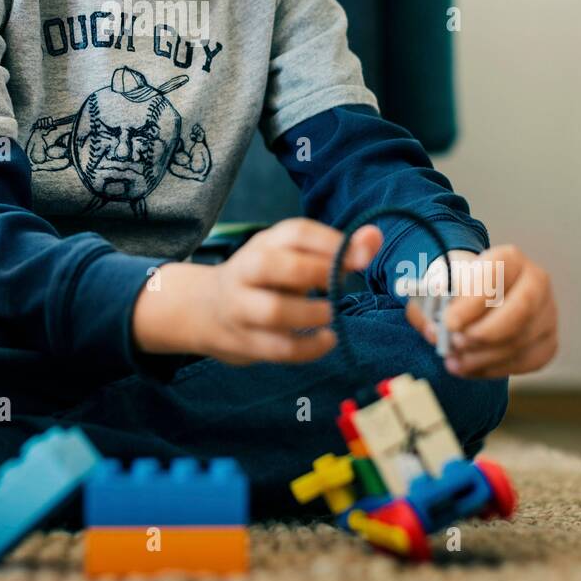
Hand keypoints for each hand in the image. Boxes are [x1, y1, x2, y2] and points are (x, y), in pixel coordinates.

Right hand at [182, 217, 383, 365]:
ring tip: (330, 314)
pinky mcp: (245, 342)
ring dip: (310, 313)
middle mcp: (247, 271)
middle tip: (339, 284)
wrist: (205, 310)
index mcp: (263, 244)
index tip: (360, 256)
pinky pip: (278, 348)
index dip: (330, 242)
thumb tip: (375, 237)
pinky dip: (308, 348)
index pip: (295, 232)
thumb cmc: (264, 280)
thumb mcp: (292, 258)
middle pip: (273, 265)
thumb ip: (336, 250)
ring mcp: (241, 308)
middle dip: (314, 272)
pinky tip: (326, 340)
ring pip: (273, 310)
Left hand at [400, 245, 557, 377]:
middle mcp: (535, 283)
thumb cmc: (460, 289)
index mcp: (509, 259)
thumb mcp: (438, 286)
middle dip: (484, 333)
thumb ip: (429, 304)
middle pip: (519, 311)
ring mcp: (546, 314)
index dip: (473, 302)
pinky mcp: (547, 342)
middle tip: (454, 343)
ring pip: (520, 341)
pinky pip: (524, 362)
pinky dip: (493, 369)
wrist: (480, 297)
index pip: (496, 276)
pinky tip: (468, 367)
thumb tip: (431, 329)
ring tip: (453, 360)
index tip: (449, 322)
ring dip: (482, 356)